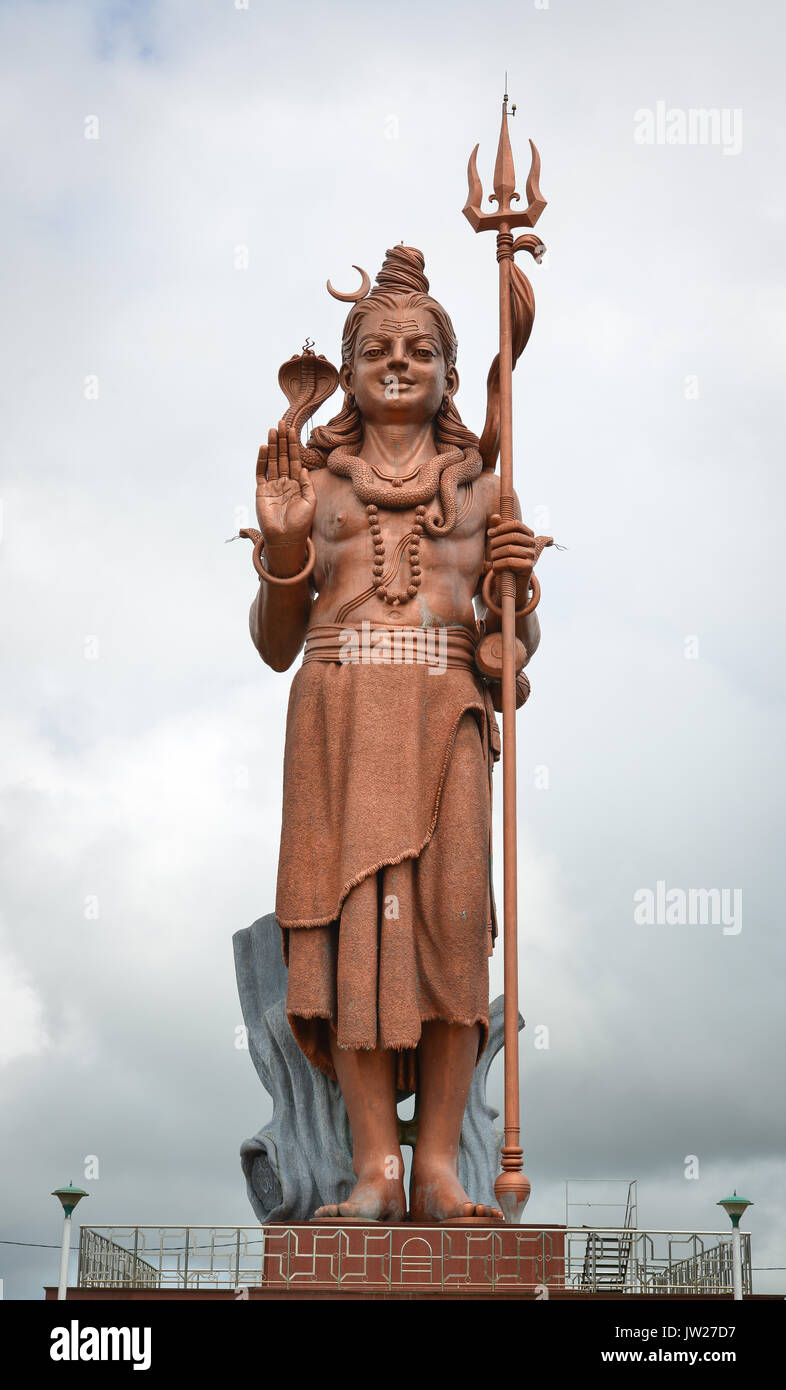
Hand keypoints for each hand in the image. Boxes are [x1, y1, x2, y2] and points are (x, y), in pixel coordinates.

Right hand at [255, 422, 315, 551]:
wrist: (287, 538)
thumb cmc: (301, 523)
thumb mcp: (310, 502)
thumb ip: (307, 484)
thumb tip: (302, 467)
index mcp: (297, 483)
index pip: (294, 459)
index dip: (293, 445)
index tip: (292, 430)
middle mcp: (284, 482)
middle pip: (282, 456)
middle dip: (282, 440)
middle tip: (281, 423)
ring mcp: (272, 485)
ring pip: (272, 461)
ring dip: (272, 446)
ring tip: (272, 430)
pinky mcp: (262, 491)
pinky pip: (261, 473)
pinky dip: (261, 460)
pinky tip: (263, 448)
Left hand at [487, 513, 535, 600]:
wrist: (511, 581)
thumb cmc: (503, 558)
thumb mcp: (499, 542)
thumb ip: (496, 528)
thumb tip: (495, 516)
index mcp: (527, 533)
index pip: (516, 524)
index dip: (501, 527)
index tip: (490, 533)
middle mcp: (532, 543)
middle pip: (512, 536)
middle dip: (497, 542)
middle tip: (489, 550)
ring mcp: (532, 555)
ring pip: (510, 549)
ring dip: (496, 555)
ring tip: (492, 560)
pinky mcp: (529, 567)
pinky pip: (510, 562)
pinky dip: (499, 565)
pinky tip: (496, 568)